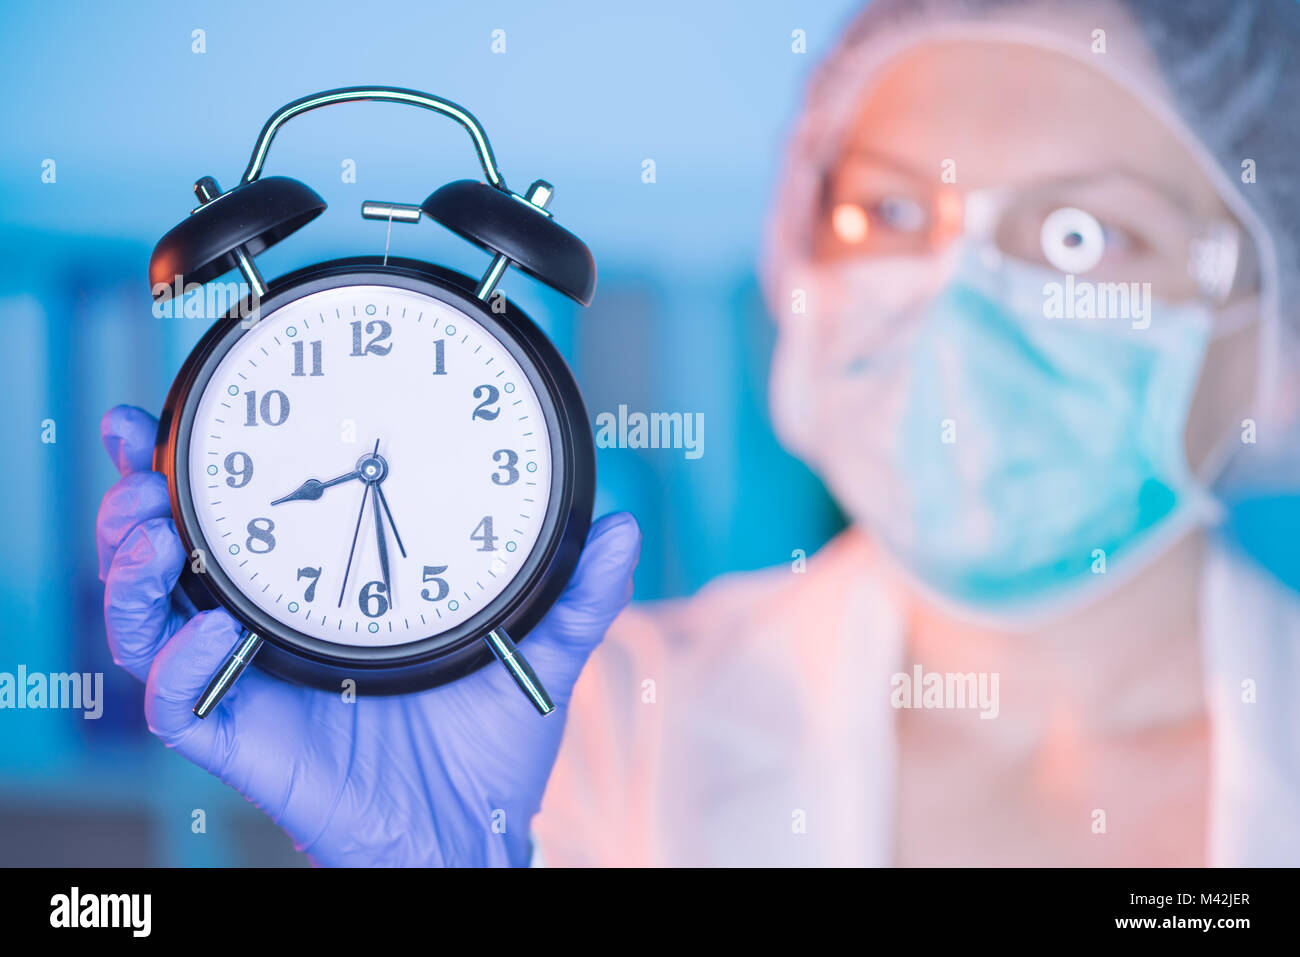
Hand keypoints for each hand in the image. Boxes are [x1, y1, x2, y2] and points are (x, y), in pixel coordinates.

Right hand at [97, 404, 640, 866]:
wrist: (477, 829)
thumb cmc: (492, 743)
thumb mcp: (538, 649)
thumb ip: (579, 592)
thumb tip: (619, 527)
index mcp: (330, 594)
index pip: (254, 519)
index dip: (209, 466)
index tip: (192, 409)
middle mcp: (277, 629)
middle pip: (177, 556)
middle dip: (139, 497)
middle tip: (135, 447)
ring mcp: (252, 683)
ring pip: (149, 620)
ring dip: (130, 567)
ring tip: (151, 525)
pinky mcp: (245, 740)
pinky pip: (179, 703)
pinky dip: (179, 660)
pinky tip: (213, 627)